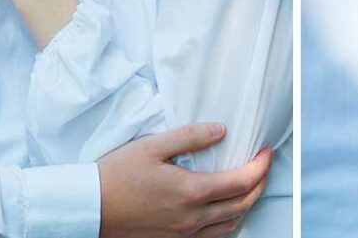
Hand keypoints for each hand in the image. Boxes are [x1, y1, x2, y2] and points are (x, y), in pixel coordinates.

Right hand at [97, 123, 271, 237]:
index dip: (260, 167)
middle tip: (264, 166)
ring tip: (249, 186)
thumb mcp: (152, 146)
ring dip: (246, 205)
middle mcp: (192, 219)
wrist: (90, 209)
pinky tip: (223, 210)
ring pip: (230, 225)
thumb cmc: (117, 175)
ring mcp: (183, 235)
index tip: (267, 153)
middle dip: (259, 185)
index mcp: (190, 193)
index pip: (241, 183)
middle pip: (242, 205)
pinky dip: (227, 223)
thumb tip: (221, 130)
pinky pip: (212, 237)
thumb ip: (189, 137)